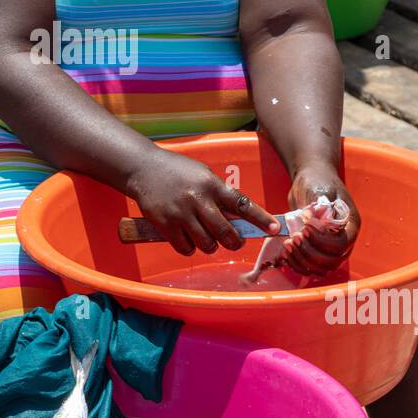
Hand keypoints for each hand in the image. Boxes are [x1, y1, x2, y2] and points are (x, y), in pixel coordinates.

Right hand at [125, 149, 279, 256]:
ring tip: (206, 237)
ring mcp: (181, 214)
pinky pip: (185, 248)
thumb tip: (237, 218)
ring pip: (206, 244)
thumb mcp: (203, 174)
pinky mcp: (165, 225)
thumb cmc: (178, 171)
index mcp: (212, 185)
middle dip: (234, 242)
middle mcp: (198, 199)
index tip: (275, 229)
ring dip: (210, 246)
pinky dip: (190, 248)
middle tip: (234, 241)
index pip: (242, 204)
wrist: (143, 168)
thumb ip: (219, 194)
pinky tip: (187, 239)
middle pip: (225, 232)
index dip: (260, 218)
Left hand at [277, 163, 360, 276]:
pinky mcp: (317, 251)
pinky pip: (310, 268)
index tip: (305, 227)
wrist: (311, 180)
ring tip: (287, 245)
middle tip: (293, 238)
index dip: (321, 241)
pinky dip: (297, 263)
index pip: (341, 244)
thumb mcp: (319, 188)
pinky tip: (285, 252)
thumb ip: (320, 204)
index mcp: (350, 225)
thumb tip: (319, 217)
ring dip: (302, 260)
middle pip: (331, 261)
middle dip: (309, 252)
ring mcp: (331, 249)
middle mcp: (344, 240)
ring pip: (320, 268)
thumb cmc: (317, 181)